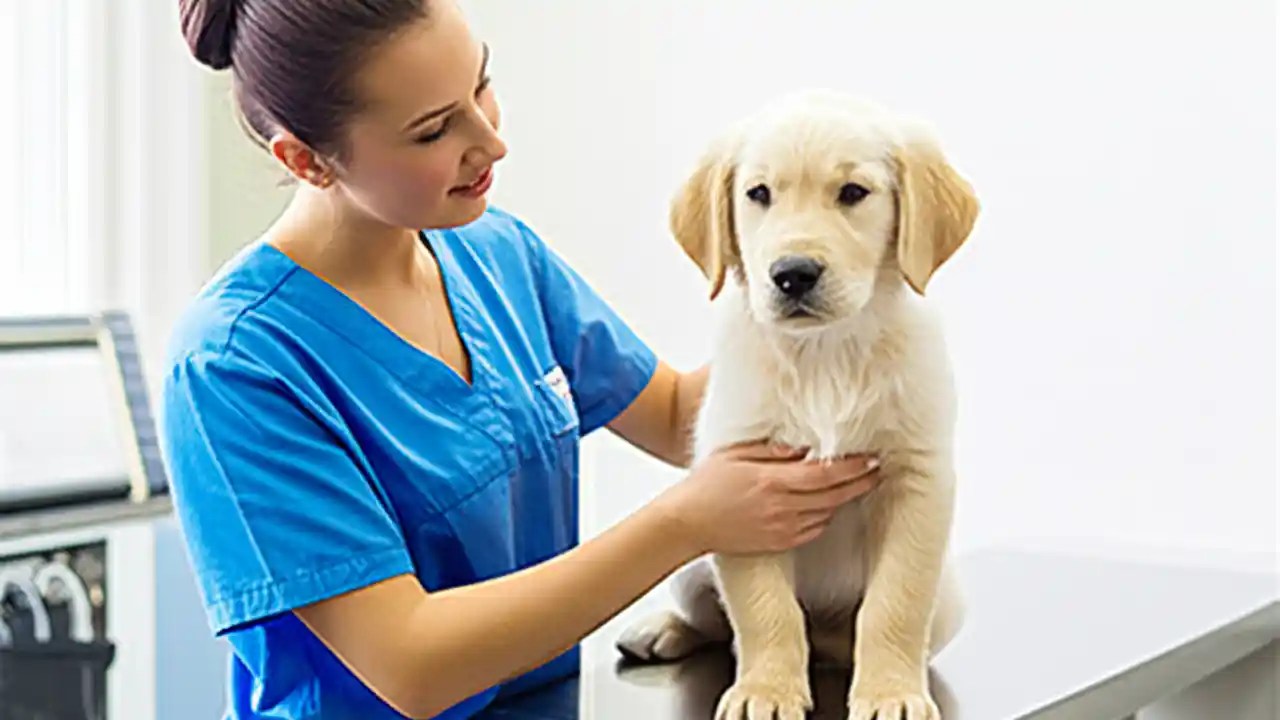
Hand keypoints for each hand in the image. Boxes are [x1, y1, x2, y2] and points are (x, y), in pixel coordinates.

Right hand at [653, 441, 881, 555]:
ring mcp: (782, 529)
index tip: (872, 458)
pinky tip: (826, 505)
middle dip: (860, 483)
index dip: (853, 467)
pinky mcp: (779, 544)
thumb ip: (771, 449)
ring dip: (844, 499)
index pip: (825, 475)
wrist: (687, 522)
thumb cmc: (707, 483)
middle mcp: (782, 508)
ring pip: (827, 514)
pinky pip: (814, 530)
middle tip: (878, 470)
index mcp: (772, 482)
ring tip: (857, 484)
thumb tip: (804, 447)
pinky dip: (824, 516)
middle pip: (835, 497)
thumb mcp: (736, 454)